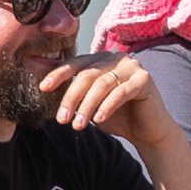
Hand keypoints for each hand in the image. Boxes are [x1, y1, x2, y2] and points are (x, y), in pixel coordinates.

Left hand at [41, 52, 176, 145]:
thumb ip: (75, 94)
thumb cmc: (117, 117)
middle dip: (71, 98)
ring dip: (87, 106)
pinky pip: (121, 92)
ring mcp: (132, 66)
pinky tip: (98, 120)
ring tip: (78, 125)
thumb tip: (45, 88)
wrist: (147, 132)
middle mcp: (115, 58)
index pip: (76, 64)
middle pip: (87, 74)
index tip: (43, 88)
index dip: (58, 74)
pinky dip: (107, 106)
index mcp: (100, 60)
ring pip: (102, 84)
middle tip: (62, 119)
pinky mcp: (144, 79)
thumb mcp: (90, 105)